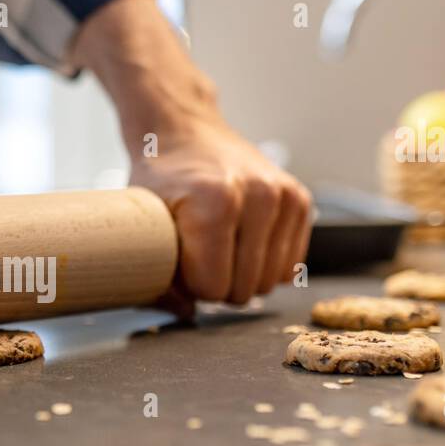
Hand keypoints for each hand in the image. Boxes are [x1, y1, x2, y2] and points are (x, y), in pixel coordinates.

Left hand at [68, 0, 311, 315]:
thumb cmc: (159, 180)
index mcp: (216, 202)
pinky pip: (289, 266)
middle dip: (218, 284)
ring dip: (243, 275)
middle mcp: (259, 196)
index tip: (179, 261)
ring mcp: (285, 196)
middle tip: (198, 254)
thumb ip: (157, 277)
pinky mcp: (300, 200)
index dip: (191, 284)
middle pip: (244, 290)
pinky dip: (265, 262)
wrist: (183, 132)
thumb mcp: (143, 226)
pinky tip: (243, 238)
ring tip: (221, 245)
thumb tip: (186, 314)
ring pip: (270, 282)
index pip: (213, 288)